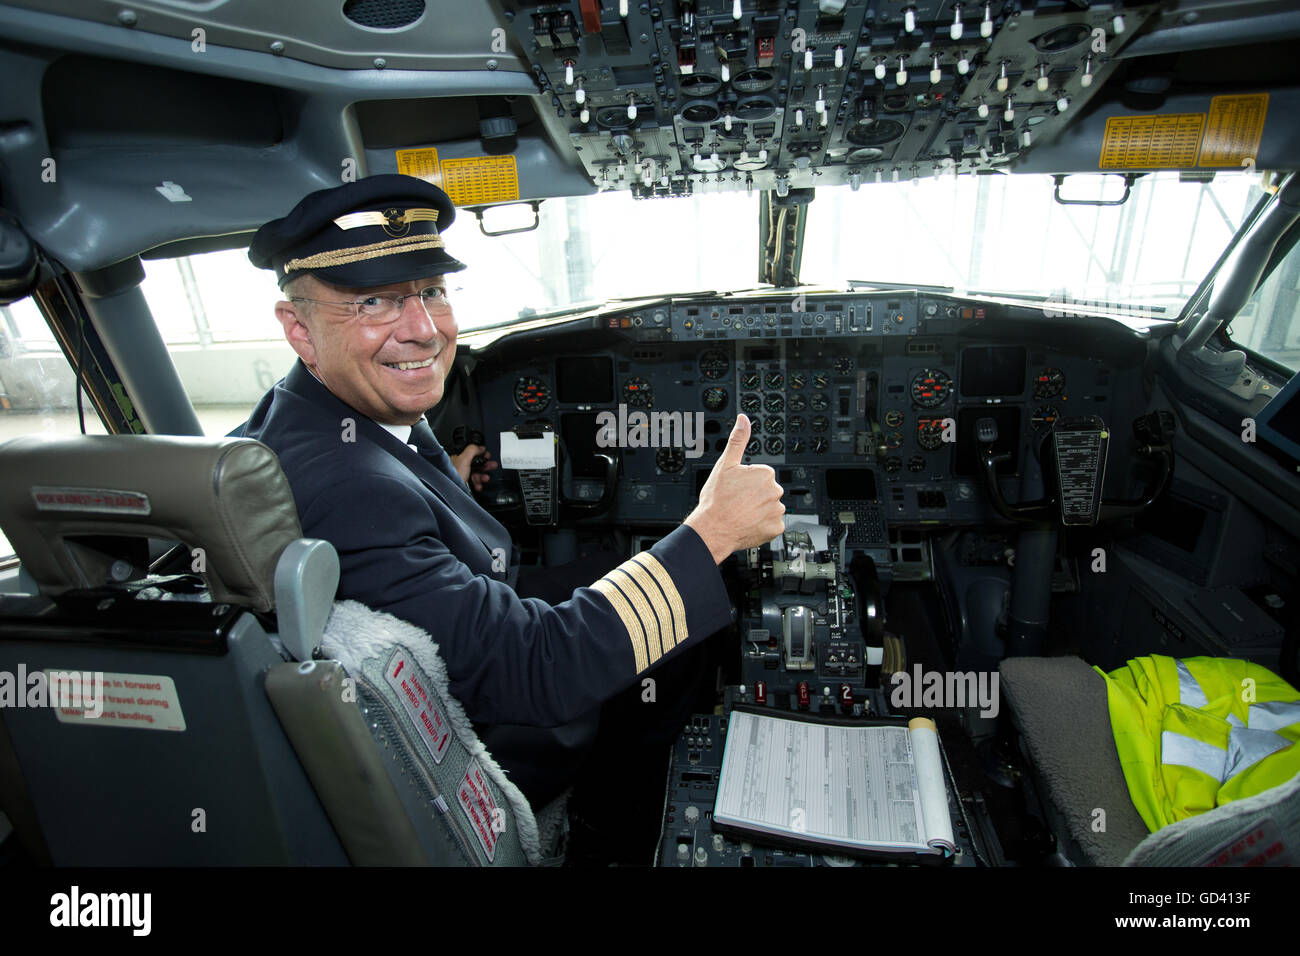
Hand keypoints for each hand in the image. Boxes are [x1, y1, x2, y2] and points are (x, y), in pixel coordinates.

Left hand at [449, 444, 498, 491]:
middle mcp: (458, 468)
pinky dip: (478, 484)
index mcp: (457, 459)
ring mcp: (461, 477)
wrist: (451, 492)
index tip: (487, 456)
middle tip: (492, 465)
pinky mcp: (464, 486)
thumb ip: (472, 450)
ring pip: (475, 475)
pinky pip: (474, 484)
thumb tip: (480, 447)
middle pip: (475, 465)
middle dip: (485, 465)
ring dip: (482, 476)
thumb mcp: (464, 459)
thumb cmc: (453, 476)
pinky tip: (479, 486)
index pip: (470, 454)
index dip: (480, 454)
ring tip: (486, 478)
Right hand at [683, 415, 784, 563]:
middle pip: (766, 492)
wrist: (713, 529)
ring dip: (758, 511)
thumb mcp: (725, 464)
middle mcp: (775, 491)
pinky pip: (772, 525)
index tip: (735, 490)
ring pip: (769, 508)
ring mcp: (777, 511)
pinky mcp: (776, 528)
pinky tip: (748, 524)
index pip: (760, 476)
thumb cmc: (717, 499)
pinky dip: (762, 526)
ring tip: (741, 514)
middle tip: (737, 502)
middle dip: (754, 497)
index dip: (745, 483)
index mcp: (765, 474)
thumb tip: (744, 420)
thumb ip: (738, 440)